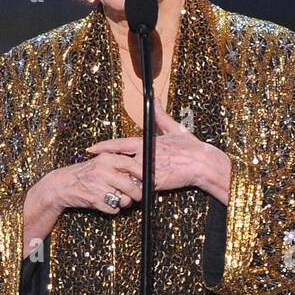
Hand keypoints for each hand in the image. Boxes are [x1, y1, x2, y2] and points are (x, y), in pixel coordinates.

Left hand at [83, 98, 222, 204]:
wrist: (203, 165)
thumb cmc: (190, 147)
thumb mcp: (174, 128)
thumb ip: (160, 115)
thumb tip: (155, 99)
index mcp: (147, 143)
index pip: (120, 144)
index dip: (104, 147)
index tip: (92, 149)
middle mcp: (144, 157)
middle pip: (119, 163)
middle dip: (107, 168)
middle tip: (94, 170)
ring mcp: (148, 172)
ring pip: (127, 177)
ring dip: (118, 181)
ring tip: (107, 185)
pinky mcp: (155, 185)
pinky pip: (138, 189)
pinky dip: (132, 192)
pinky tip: (124, 195)